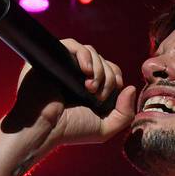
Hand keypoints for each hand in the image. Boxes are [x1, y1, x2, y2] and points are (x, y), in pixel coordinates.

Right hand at [0, 39, 136, 175]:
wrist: (43, 128)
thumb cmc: (70, 130)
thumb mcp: (104, 129)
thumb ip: (125, 114)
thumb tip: (131, 88)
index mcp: (88, 87)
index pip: (109, 70)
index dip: (115, 77)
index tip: (114, 89)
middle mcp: (76, 74)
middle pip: (102, 61)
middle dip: (107, 77)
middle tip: (97, 95)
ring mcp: (64, 64)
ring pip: (90, 52)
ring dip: (98, 68)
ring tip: (90, 87)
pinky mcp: (52, 57)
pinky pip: (72, 45)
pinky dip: (84, 55)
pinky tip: (85, 71)